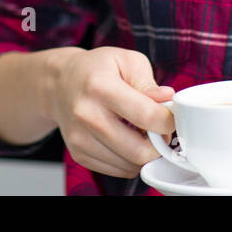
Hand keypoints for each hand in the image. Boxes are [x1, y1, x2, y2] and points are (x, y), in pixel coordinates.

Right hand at [43, 46, 175, 178]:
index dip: (168, 121)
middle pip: (138, 150)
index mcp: (100, 86)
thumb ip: (149, 83)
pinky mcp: (79, 154)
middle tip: (160, 131)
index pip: (146, 116)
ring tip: (141, 133)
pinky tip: (126, 139)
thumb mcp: (127, 61)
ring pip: (130, 165)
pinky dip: (129, 160)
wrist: (61, 83)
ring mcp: (79, 138)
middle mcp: (86, 114)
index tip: (171, 117)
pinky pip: (117, 171)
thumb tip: (167, 101)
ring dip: (144, 154)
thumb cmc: (98, 69)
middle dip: (159, 145)